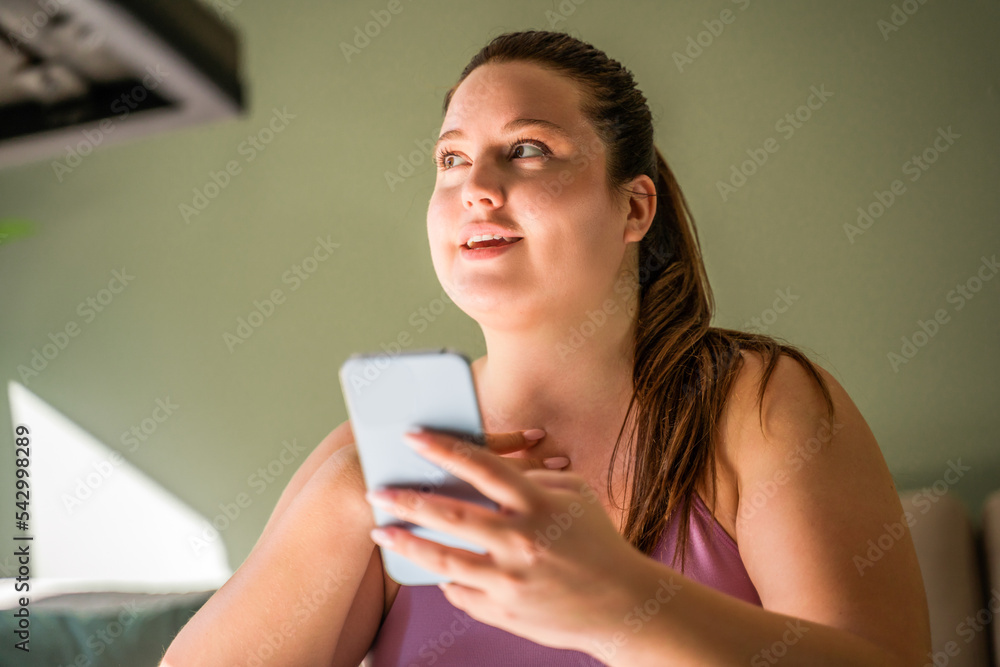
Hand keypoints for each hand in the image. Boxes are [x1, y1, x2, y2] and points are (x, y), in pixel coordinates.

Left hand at [364, 426, 658, 653]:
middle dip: (407, 499)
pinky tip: (431, 567)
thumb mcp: (575, 495)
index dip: (443, 449)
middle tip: (377, 490)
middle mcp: (521, 541)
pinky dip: (444, 578)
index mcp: (539, 504)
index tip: (411, 437)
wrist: (623, 606)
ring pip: (442, 559)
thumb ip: (532, 479)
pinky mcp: (504, 611)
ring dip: (406, 543)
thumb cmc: (599, 542)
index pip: (481, 467)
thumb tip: (488, 472)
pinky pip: (460, 592)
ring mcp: (510, 580)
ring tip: (381, 530)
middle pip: (449, 514)